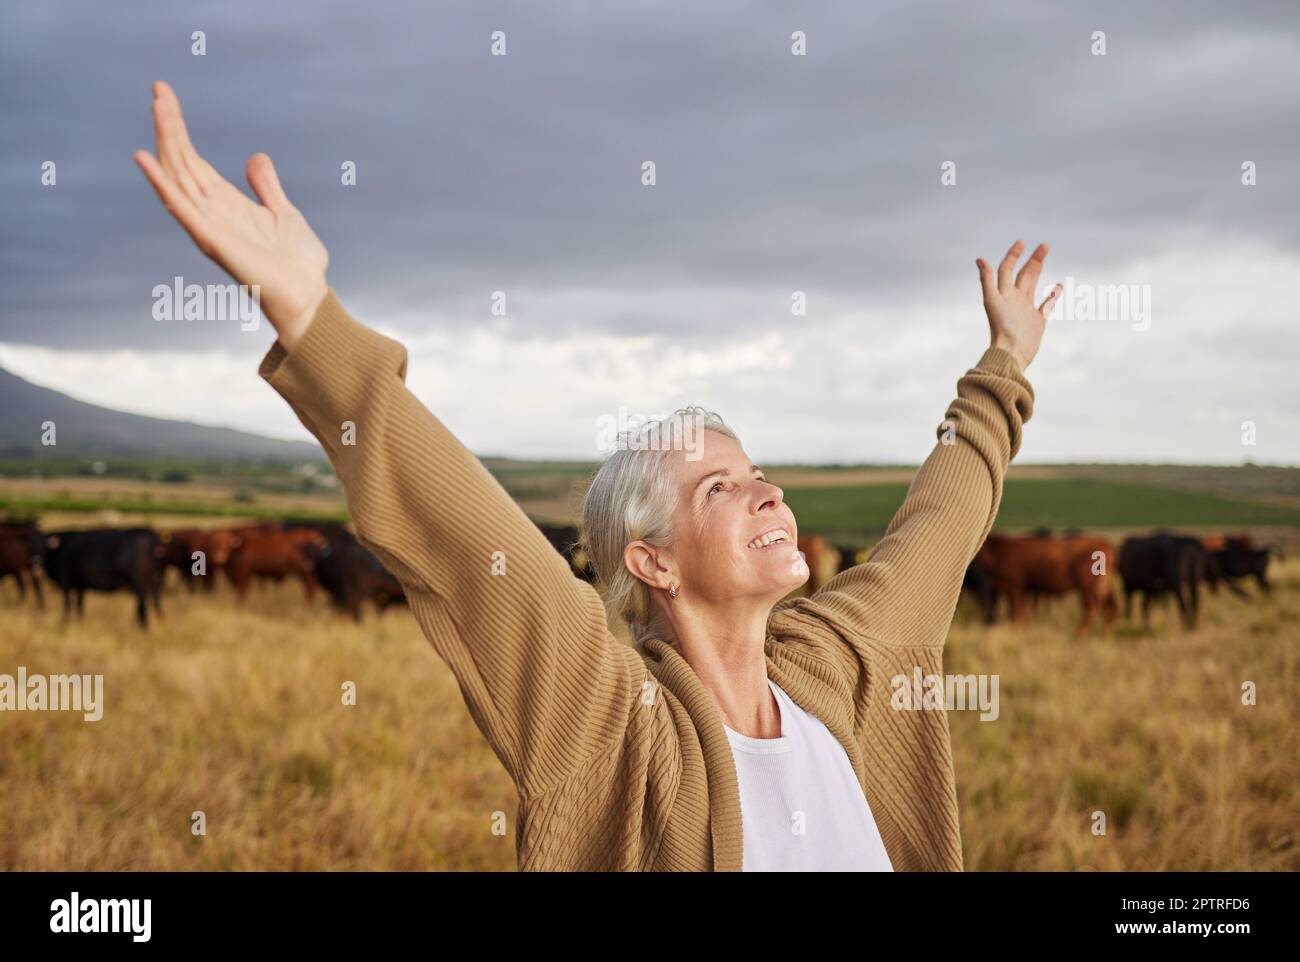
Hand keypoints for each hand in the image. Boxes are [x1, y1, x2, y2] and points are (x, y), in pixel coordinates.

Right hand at [133, 81, 328, 349]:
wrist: (308, 296)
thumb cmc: (297, 262)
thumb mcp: (283, 211)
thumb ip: (265, 186)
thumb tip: (255, 157)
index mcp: (225, 203)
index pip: (192, 159)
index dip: (178, 127)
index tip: (164, 94)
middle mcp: (211, 212)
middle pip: (181, 161)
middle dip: (169, 125)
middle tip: (158, 89)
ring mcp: (208, 225)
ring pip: (178, 177)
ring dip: (165, 142)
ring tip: (156, 108)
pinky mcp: (212, 241)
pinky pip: (182, 209)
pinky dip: (162, 184)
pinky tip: (145, 159)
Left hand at [976, 240, 1059, 371]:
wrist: (1011, 352)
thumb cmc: (1001, 327)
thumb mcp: (992, 300)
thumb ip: (987, 280)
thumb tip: (980, 259)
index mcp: (1004, 293)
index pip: (1006, 269)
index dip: (1012, 255)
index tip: (1022, 243)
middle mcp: (1014, 299)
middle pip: (1023, 274)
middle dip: (1032, 259)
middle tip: (1044, 245)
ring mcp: (1026, 309)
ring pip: (1033, 284)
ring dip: (1038, 269)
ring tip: (1044, 255)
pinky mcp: (1037, 320)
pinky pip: (1046, 304)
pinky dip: (1052, 294)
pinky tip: (1057, 286)